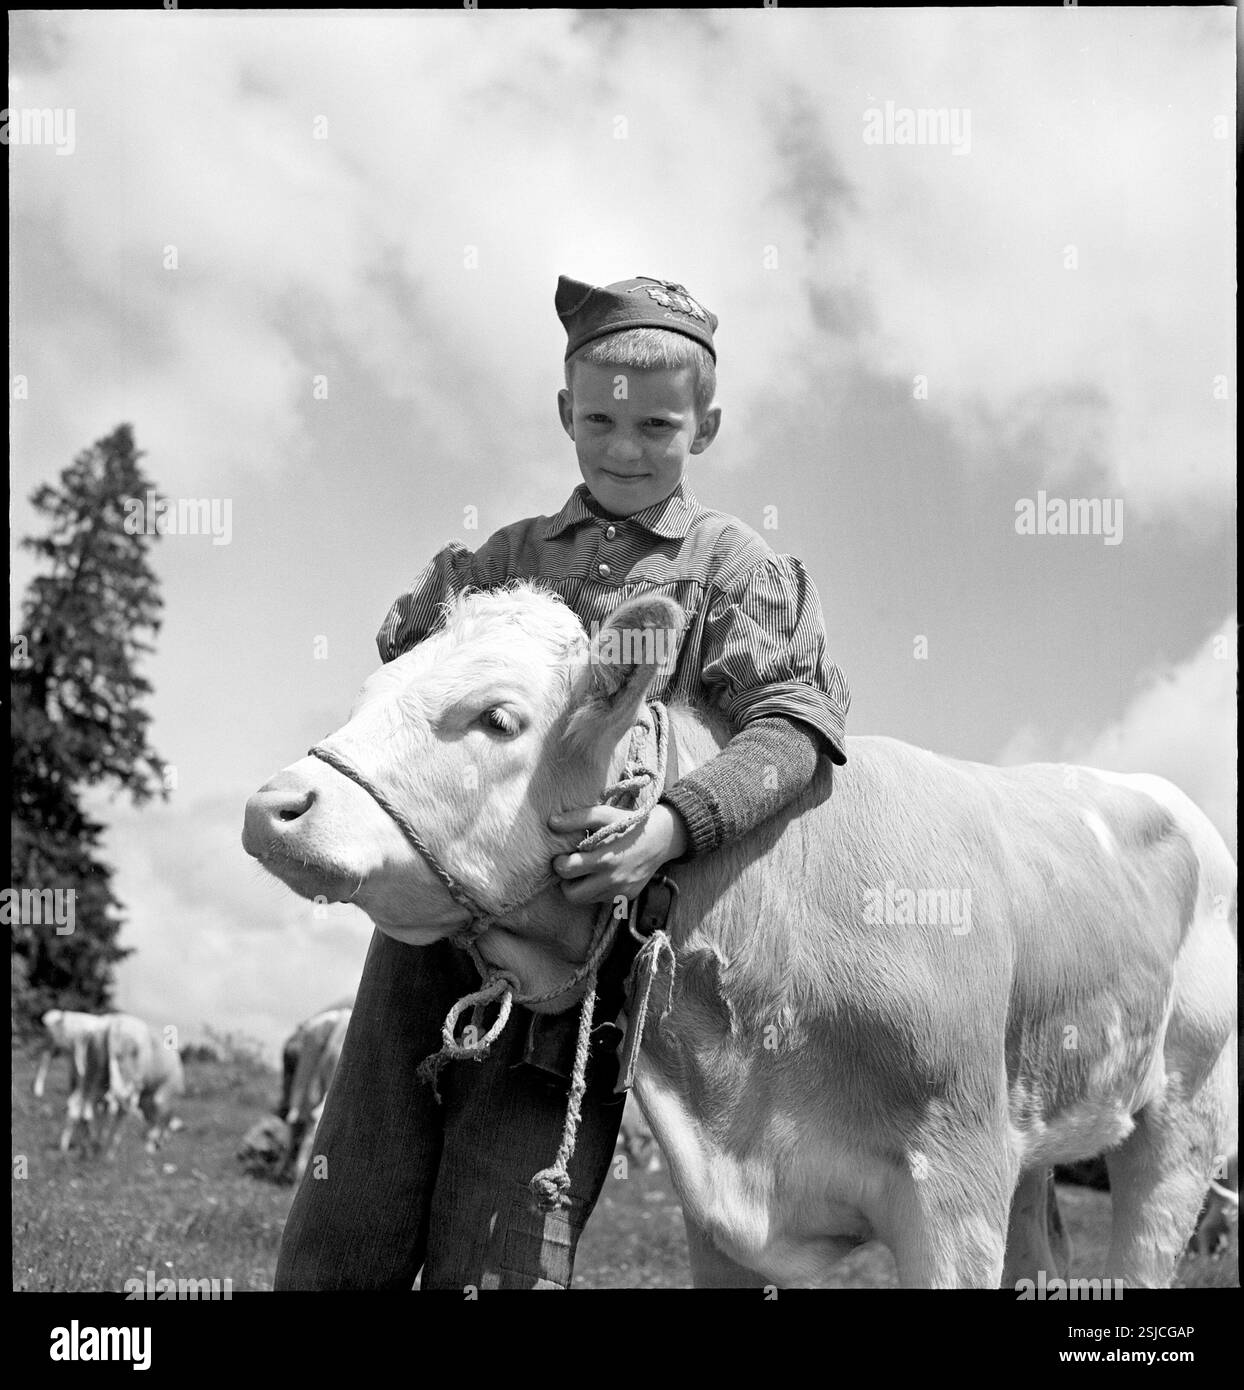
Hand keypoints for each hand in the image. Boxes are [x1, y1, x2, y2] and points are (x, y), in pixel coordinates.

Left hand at [548, 802, 687, 905]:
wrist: (662, 838)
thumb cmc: (629, 823)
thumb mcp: (605, 815)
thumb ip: (578, 818)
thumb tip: (551, 823)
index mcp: (605, 859)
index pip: (567, 871)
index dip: (559, 863)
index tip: (563, 856)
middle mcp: (613, 880)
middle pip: (572, 895)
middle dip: (565, 881)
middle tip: (570, 866)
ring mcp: (620, 892)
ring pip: (585, 900)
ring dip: (579, 887)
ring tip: (584, 870)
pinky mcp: (626, 897)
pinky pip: (600, 900)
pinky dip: (595, 889)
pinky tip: (601, 874)